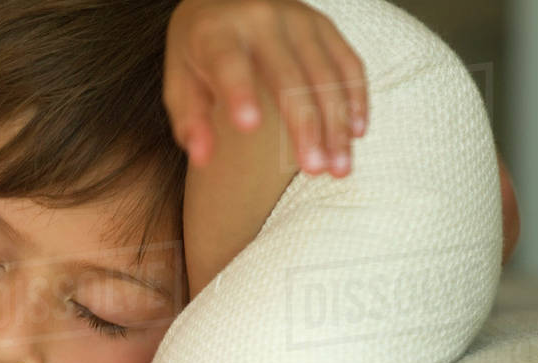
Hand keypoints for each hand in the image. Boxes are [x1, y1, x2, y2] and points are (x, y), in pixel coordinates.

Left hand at [164, 0, 367, 175]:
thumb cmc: (199, 53)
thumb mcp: (180, 81)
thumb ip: (190, 120)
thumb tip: (202, 158)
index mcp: (216, 32)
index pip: (229, 63)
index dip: (239, 92)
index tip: (248, 126)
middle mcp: (261, 18)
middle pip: (289, 76)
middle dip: (306, 125)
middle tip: (315, 169)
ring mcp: (299, 18)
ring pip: (326, 74)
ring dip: (337, 123)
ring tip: (340, 167)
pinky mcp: (323, 25)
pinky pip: (348, 62)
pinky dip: (356, 98)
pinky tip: (357, 134)